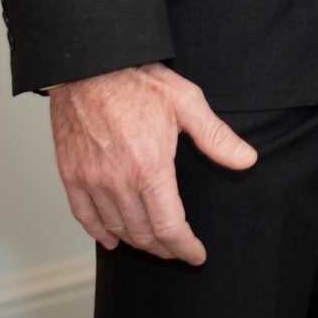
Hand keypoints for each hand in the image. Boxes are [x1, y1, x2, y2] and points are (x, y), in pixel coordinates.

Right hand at [49, 62, 255, 260]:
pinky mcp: (70, 175)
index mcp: (150, 167)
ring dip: (137, 242)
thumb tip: (247, 160)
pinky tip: (112, 239)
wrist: (88, 63)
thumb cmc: (137, 79)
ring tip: (154, 243)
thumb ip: (216, 136)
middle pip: (144, 234)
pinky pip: (84, 216)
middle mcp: (118, 181)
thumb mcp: (186, 101)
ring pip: (116, 229)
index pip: (170, 227)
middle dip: (165, 248)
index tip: (196, 254)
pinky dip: (100, 234)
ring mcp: (91, 180)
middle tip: (179, 249)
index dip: (185, 247)